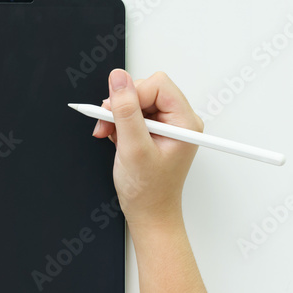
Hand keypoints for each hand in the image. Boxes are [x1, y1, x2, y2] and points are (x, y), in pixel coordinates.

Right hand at [92, 69, 202, 228]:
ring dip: (118, 116)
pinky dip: (120, 124)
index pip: (158, 84)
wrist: (149, 214)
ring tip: (111, 135)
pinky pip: (134, 114)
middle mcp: (179, 121)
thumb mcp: (133, 148)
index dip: (133, 94)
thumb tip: (118, 78)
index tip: (115, 111)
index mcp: (185, 122)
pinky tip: (117, 139)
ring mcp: (168, 126)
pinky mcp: (155, 131)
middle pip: (146, 90)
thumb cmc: (149, 191)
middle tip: (107, 125)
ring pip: (137, 101)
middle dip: (122, 106)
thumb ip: (126, 111)